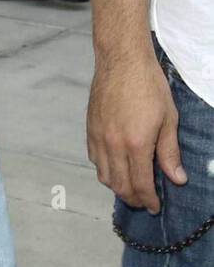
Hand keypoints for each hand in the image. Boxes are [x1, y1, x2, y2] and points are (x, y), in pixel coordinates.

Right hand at [87, 51, 186, 210]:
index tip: (155, 207)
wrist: (121, 59)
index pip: (140, 185)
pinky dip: (104, 169)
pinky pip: (94, 158)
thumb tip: (177, 179)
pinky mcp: (90, 128)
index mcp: (136, 144)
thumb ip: (169, 152)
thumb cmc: (148, 85)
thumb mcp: (168, 118)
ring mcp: (98, 136)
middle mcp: (113, 144)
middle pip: (120, 186)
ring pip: (103, 176)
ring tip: (131, 186)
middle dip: (134, 198)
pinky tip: (115, 166)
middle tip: (145, 201)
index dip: (149, 200)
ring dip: (118, 186)